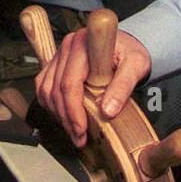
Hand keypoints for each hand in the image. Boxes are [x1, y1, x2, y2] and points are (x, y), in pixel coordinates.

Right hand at [34, 26, 149, 146]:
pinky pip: (44, 87)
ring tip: (73, 131)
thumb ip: (123, 87)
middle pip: (56, 89)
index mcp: (85, 44)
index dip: (73, 109)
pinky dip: (51, 105)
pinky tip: (64, 117)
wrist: (126, 46)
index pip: (70, 82)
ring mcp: (59, 55)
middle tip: (79, 137)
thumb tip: (108, 111)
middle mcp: (68, 46)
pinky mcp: (55, 64)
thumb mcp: (136, 66)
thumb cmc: (130, 53)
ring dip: (58, 115)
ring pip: (46, 91)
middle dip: (66, 118)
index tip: (81, 129)